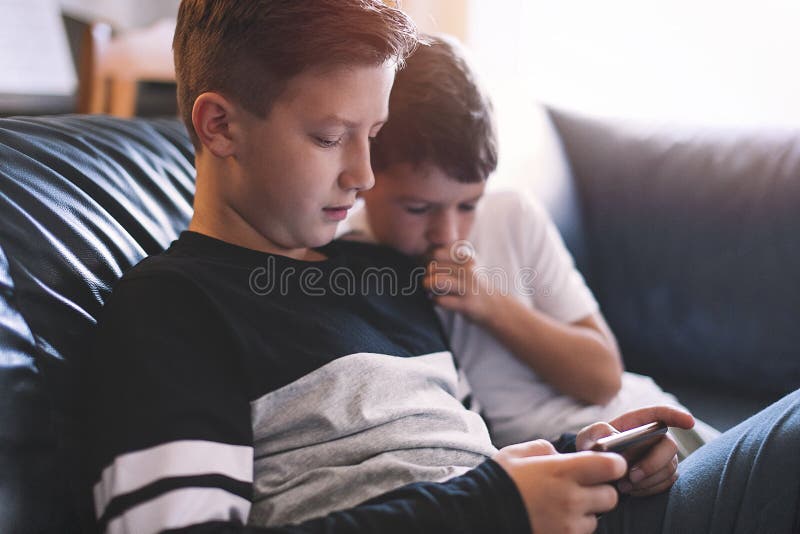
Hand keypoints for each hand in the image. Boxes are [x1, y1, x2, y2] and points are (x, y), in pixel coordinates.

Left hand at [424, 244, 499, 322]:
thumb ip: (449, 255)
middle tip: (432, 282)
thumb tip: (424, 255)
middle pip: (433, 268)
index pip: (437, 253)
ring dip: (429, 286)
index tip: (434, 269)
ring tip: (431, 290)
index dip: (430, 262)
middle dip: (428, 276)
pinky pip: (440, 300)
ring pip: (436, 281)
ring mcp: (468, 286)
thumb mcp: (466, 263)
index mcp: (467, 256)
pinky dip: (435, 300)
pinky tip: (439, 300)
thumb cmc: (473, 283)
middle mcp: (469, 269)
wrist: (494, 306)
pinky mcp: (466, 303)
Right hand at [494, 440, 626, 533]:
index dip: (612, 463)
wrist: (478, 514)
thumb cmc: (498, 481)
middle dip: (599, 490)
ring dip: (585, 513)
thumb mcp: (519, 453)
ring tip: (559, 507)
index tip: (603, 464)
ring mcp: (569, 526)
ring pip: (596, 519)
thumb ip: (546, 449)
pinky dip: (572, 529)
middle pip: (611, 496)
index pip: (612, 466)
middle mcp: (571, 499)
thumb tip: (561, 455)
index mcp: (562, 471)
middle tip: (579, 488)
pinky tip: (553, 521)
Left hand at [576, 406, 694, 496]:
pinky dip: (649, 489)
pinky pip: (666, 483)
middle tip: (631, 476)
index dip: (677, 416)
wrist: (595, 470)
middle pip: (669, 446)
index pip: (662, 413)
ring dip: (648, 480)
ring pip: (669, 468)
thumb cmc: (593, 448)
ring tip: (624, 486)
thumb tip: (614, 435)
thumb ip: (596, 432)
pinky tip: (631, 491)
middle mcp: (656, 437)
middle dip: (652, 463)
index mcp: (639, 422)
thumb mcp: (587, 437)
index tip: (689, 422)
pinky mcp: (663, 475)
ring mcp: (662, 456)